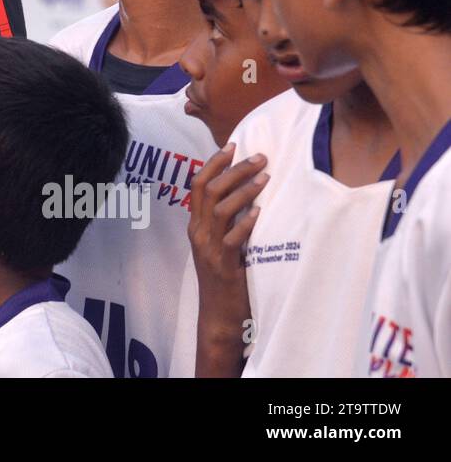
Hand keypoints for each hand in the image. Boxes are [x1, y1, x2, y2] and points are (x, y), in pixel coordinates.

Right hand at [188, 143, 265, 337]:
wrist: (218, 315)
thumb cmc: (225, 278)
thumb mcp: (220, 245)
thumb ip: (226, 222)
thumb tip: (246, 194)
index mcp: (195, 225)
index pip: (198, 185)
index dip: (214, 163)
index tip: (233, 146)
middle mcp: (198, 233)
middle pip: (209, 190)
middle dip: (234, 170)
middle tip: (259, 158)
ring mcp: (208, 248)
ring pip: (220, 209)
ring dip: (243, 190)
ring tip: (266, 178)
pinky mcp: (222, 264)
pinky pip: (232, 238)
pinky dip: (246, 223)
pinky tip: (260, 212)